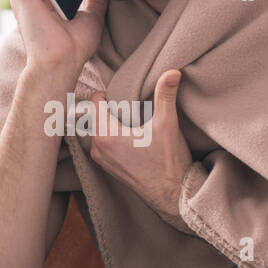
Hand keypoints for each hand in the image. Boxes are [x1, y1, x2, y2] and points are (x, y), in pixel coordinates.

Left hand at [89, 69, 193, 228]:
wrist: (173, 196)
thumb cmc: (168, 163)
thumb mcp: (167, 125)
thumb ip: (166, 95)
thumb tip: (172, 71)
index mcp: (105, 135)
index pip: (94, 101)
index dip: (109, 92)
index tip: (125, 91)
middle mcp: (97, 149)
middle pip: (95, 115)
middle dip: (110, 107)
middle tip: (130, 104)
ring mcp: (101, 160)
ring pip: (98, 130)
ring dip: (111, 122)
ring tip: (132, 120)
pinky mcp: (108, 168)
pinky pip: (102, 144)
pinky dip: (112, 136)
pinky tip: (132, 137)